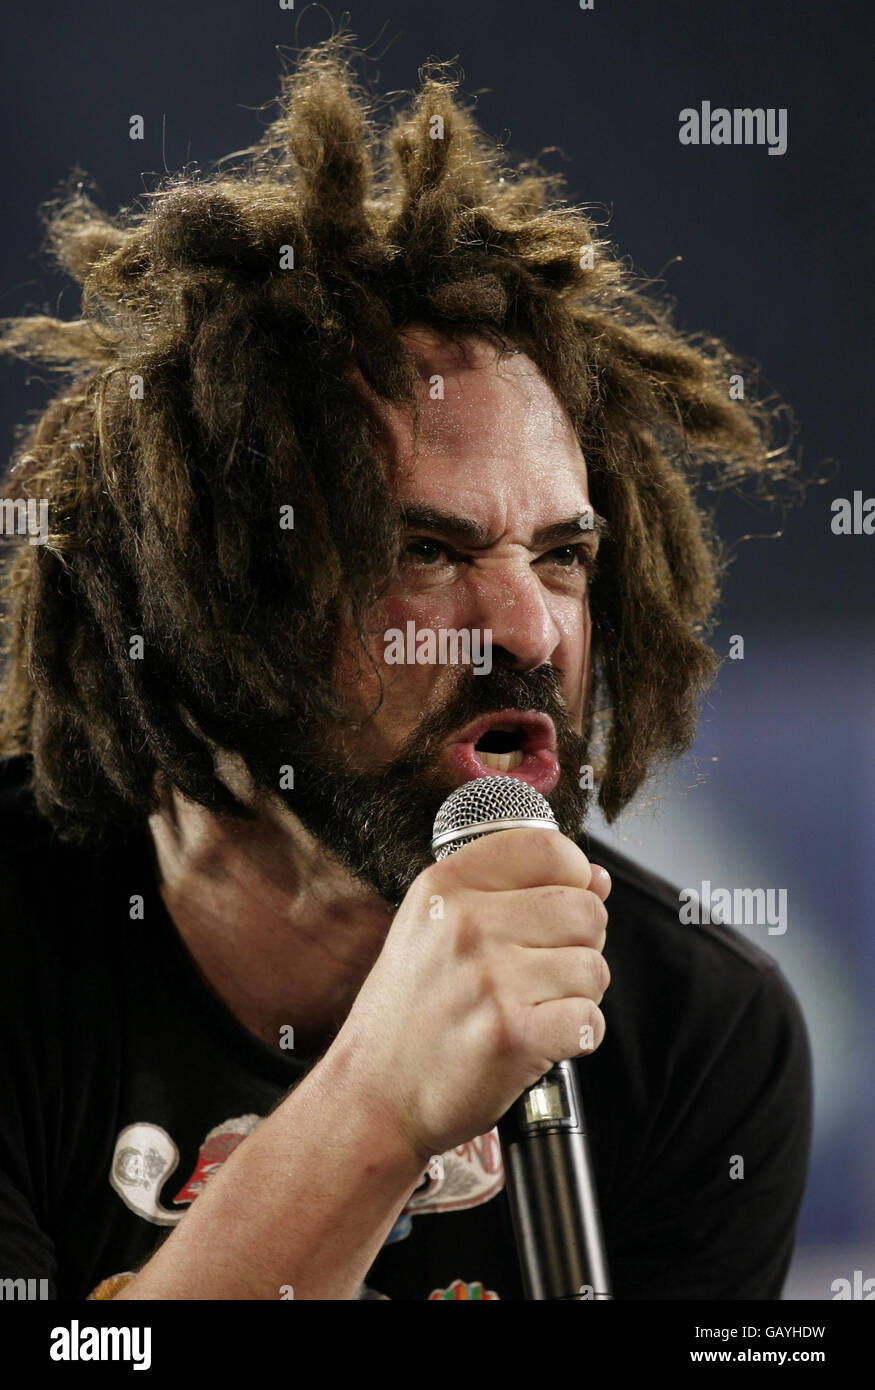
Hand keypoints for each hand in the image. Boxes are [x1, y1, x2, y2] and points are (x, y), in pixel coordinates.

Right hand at [331, 827, 610, 1162]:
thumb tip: (598, 879)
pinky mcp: (513, 1035)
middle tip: (543, 971)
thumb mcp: (435, 931)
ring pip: (594, 968)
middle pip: (585, 910)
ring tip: (534, 1007)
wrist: (372, 1095)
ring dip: (578, 994)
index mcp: (445, 887)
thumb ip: (512, 894)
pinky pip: (590, 1020)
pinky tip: (541, 1038)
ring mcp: (490, 980)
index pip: (546, 848)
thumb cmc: (409, 1014)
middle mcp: (466, 924)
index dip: (574, 874)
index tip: (564, 900)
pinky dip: (577, 1035)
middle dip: (581, 943)